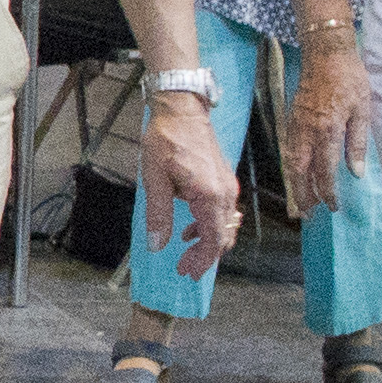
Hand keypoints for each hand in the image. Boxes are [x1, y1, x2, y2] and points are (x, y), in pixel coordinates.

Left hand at [141, 94, 242, 276]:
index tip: (187, 272)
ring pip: (224, 226)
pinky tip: (190, 227)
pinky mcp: (223, 180)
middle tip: (184, 267)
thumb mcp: (155, 179)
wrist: (182, 110)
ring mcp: (227, 186)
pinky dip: (209, 225)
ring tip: (185, 250)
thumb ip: (158, 214)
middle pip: (222, 236)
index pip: (214, 240)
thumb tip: (157, 244)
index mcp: (210, 195)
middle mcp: (225, 193)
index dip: (202, 260)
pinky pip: (222, 212)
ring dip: (207, 241)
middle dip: (204, 256)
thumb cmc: (166, 140)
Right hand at [279, 35, 377, 214]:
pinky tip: (296, 175)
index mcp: (328, 132)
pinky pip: (289, 151)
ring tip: (300, 202)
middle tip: (308, 214)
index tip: (333, 206)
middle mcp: (307, 133)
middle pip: (301, 172)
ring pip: (291, 163)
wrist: (326, 55)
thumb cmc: (349, 80)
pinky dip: (291, 168)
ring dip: (295, 185)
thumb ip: (358, 143)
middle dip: (304, 195)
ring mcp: (296, 126)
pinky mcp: (291, 120)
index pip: (325, 171)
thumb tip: (356, 172)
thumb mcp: (362, 111)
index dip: (328, 192)